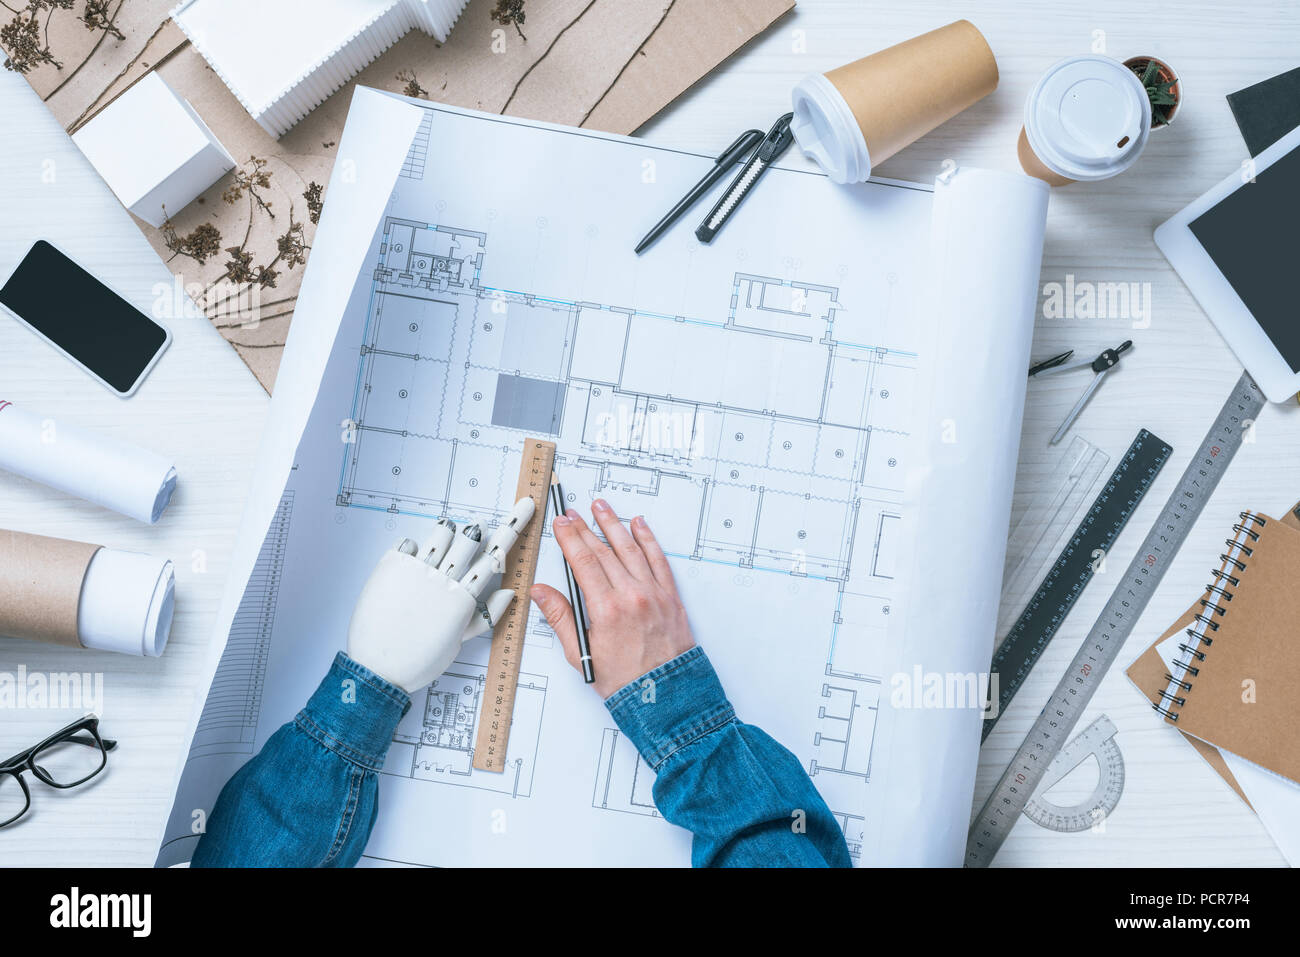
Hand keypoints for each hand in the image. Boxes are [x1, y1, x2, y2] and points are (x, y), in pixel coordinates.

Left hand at [347, 498, 534, 693]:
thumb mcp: (459, 643)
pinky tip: (412, 564)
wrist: (375, 670)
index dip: (512, 528)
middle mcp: (442, 581)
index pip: (494, 557)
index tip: (524, 507)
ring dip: (447, 535)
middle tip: (476, 529)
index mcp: (462, 600)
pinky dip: (414, 548)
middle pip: (470, 539)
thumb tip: (509, 592)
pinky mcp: (391, 566)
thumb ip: (486, 615)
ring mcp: (415, 571)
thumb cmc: (418, 660)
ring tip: (440, 549)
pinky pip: (409, 542)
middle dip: (476, 531)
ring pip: (442, 534)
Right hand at [530, 500, 694, 697]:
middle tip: (573, 513)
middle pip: (603, 552)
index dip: (569, 538)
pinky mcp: (671, 597)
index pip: (583, 562)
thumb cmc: (625, 681)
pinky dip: (648, 540)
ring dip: (614, 525)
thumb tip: (541, 593)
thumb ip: (561, 618)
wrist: (665, 696)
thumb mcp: (582, 654)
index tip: (561, 524)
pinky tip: (639, 526)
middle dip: (585, 528)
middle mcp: (632, 596)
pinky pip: (658, 560)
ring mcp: (654, 594)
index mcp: (606, 609)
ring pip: (631, 549)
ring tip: (602, 507)